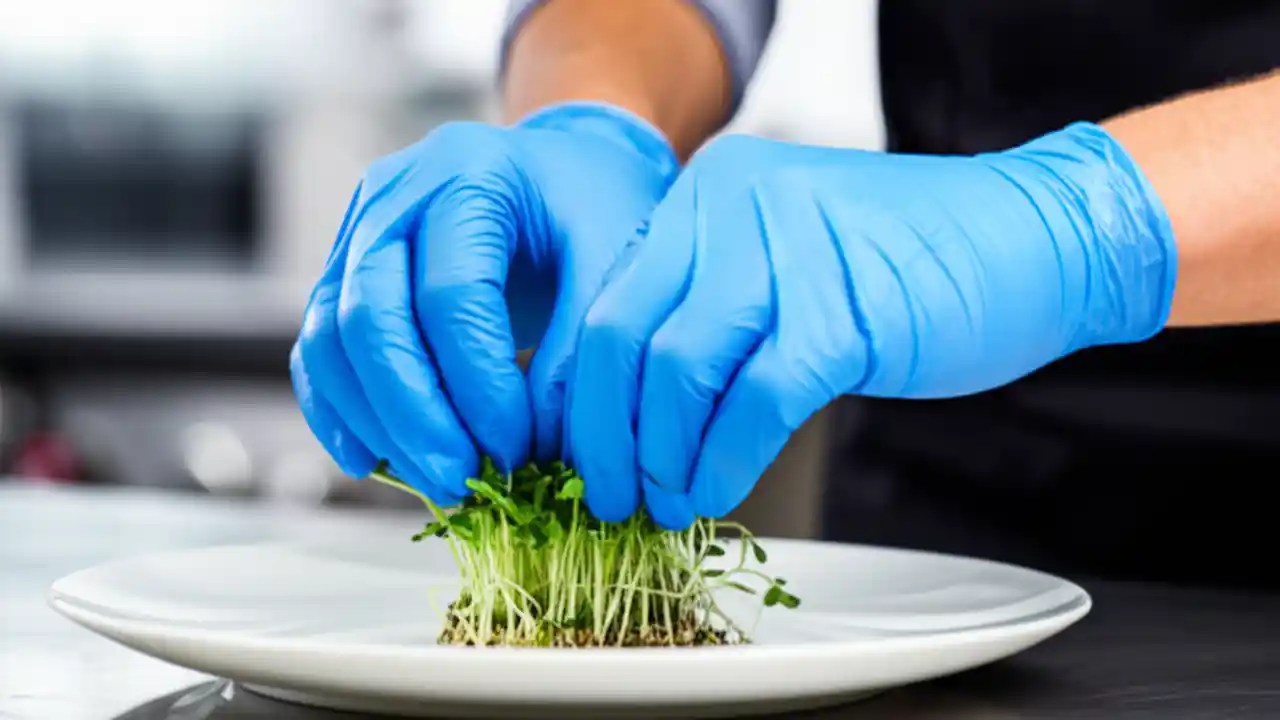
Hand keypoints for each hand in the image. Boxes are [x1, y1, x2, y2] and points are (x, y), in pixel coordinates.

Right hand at [291, 102, 676, 502]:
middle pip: (370, 316)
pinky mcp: (342, 274)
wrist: (563, 170)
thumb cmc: (596, 210)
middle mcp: (394, 195)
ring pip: (329, 338)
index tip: (518, 449)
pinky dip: (338, 411)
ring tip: (435, 480)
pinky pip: (318, 350)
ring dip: (376, 423)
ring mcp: (357, 232)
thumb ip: (579, 351)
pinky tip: (375, 460)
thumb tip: (536, 449)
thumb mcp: (615, 262)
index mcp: (468, 175)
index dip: (481, 387)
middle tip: (462, 481)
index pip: (452, 297)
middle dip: (416, 415)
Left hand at [569, 123, 1176, 527]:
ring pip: (677, 375)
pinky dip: (722, 463)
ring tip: (664, 502)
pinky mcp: (841, 314)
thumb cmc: (908, 261)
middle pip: (622, 337)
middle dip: (603, 435)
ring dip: (661, 458)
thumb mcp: (783, 257)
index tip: (573, 450)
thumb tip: (628, 405)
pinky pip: (751, 405)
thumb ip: (706, 305)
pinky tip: (715, 493)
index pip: (606, 297)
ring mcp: (787, 254)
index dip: (578, 389)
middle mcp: (732, 204)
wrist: (1034, 237)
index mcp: (707, 191)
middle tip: (608, 492)